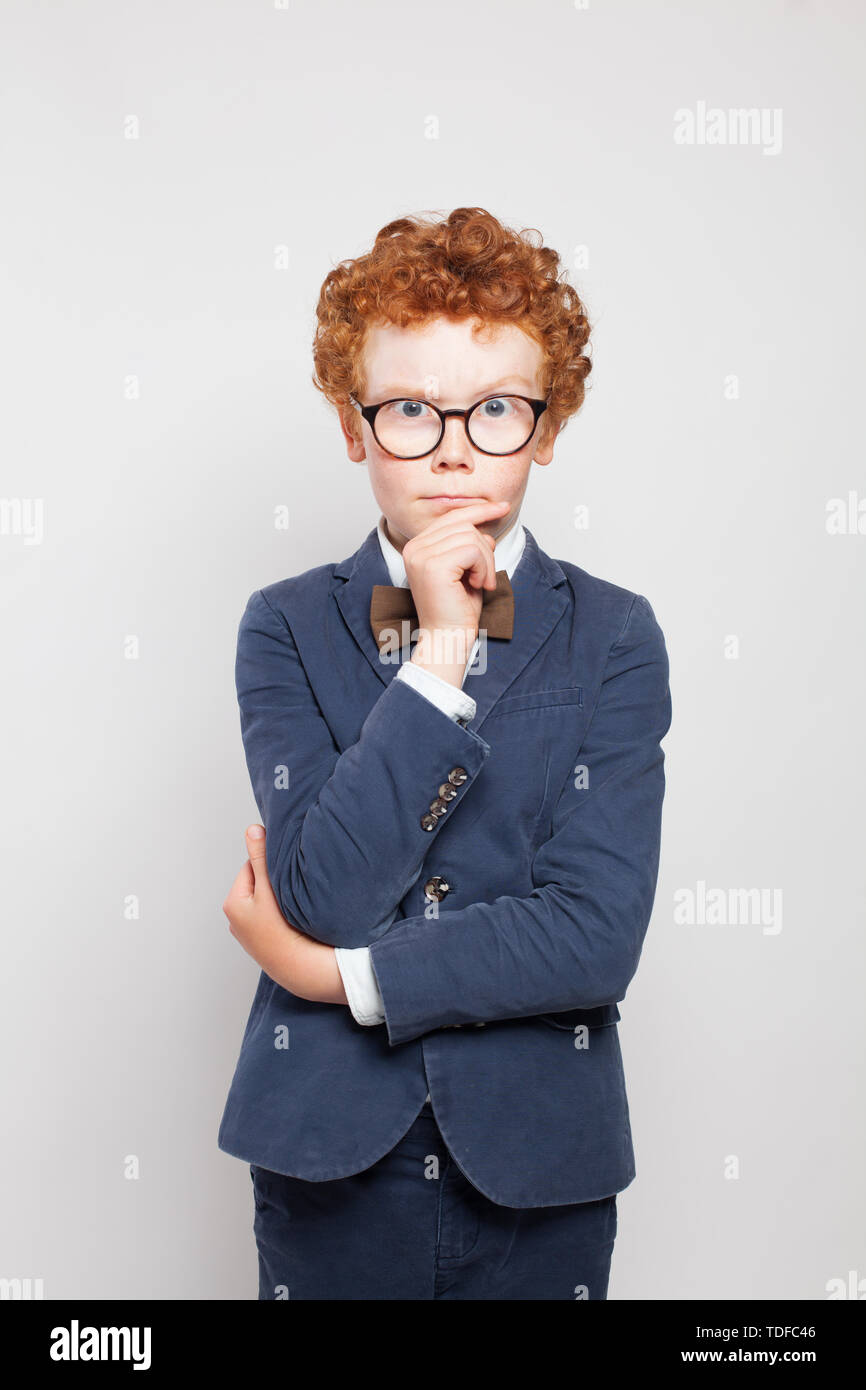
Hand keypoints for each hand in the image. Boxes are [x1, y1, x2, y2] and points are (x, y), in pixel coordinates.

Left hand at [222, 825, 347, 1005]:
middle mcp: (235, 919)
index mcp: (232, 903)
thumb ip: (262, 857)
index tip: (285, 877)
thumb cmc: (282, 929)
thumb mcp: (270, 888)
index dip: (271, 868)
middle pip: (258, 885)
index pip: (252, 868)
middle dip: (273, 884)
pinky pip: (270, 917)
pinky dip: (280, 915)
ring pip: (265, 901)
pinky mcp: (261, 942)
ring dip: (278, 899)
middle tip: (290, 893)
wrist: (298, 967)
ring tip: (292, 908)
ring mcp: (248, 933)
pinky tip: (291, 922)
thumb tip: (252, 829)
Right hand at [402, 499, 509, 685]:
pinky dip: (483, 568)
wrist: (448, 637)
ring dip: (486, 562)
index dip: (479, 511)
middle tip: (485, 577)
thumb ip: (470, 546)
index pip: (452, 517)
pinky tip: (477, 585)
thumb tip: (485, 528)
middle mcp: (414, 547)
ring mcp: (421, 555)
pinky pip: (472, 550)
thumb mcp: (467, 570)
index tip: (502, 507)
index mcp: (418, 546)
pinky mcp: (433, 566)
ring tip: (480, 583)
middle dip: (485, 549)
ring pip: (471, 537)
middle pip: (464, 525)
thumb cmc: (457, 609)